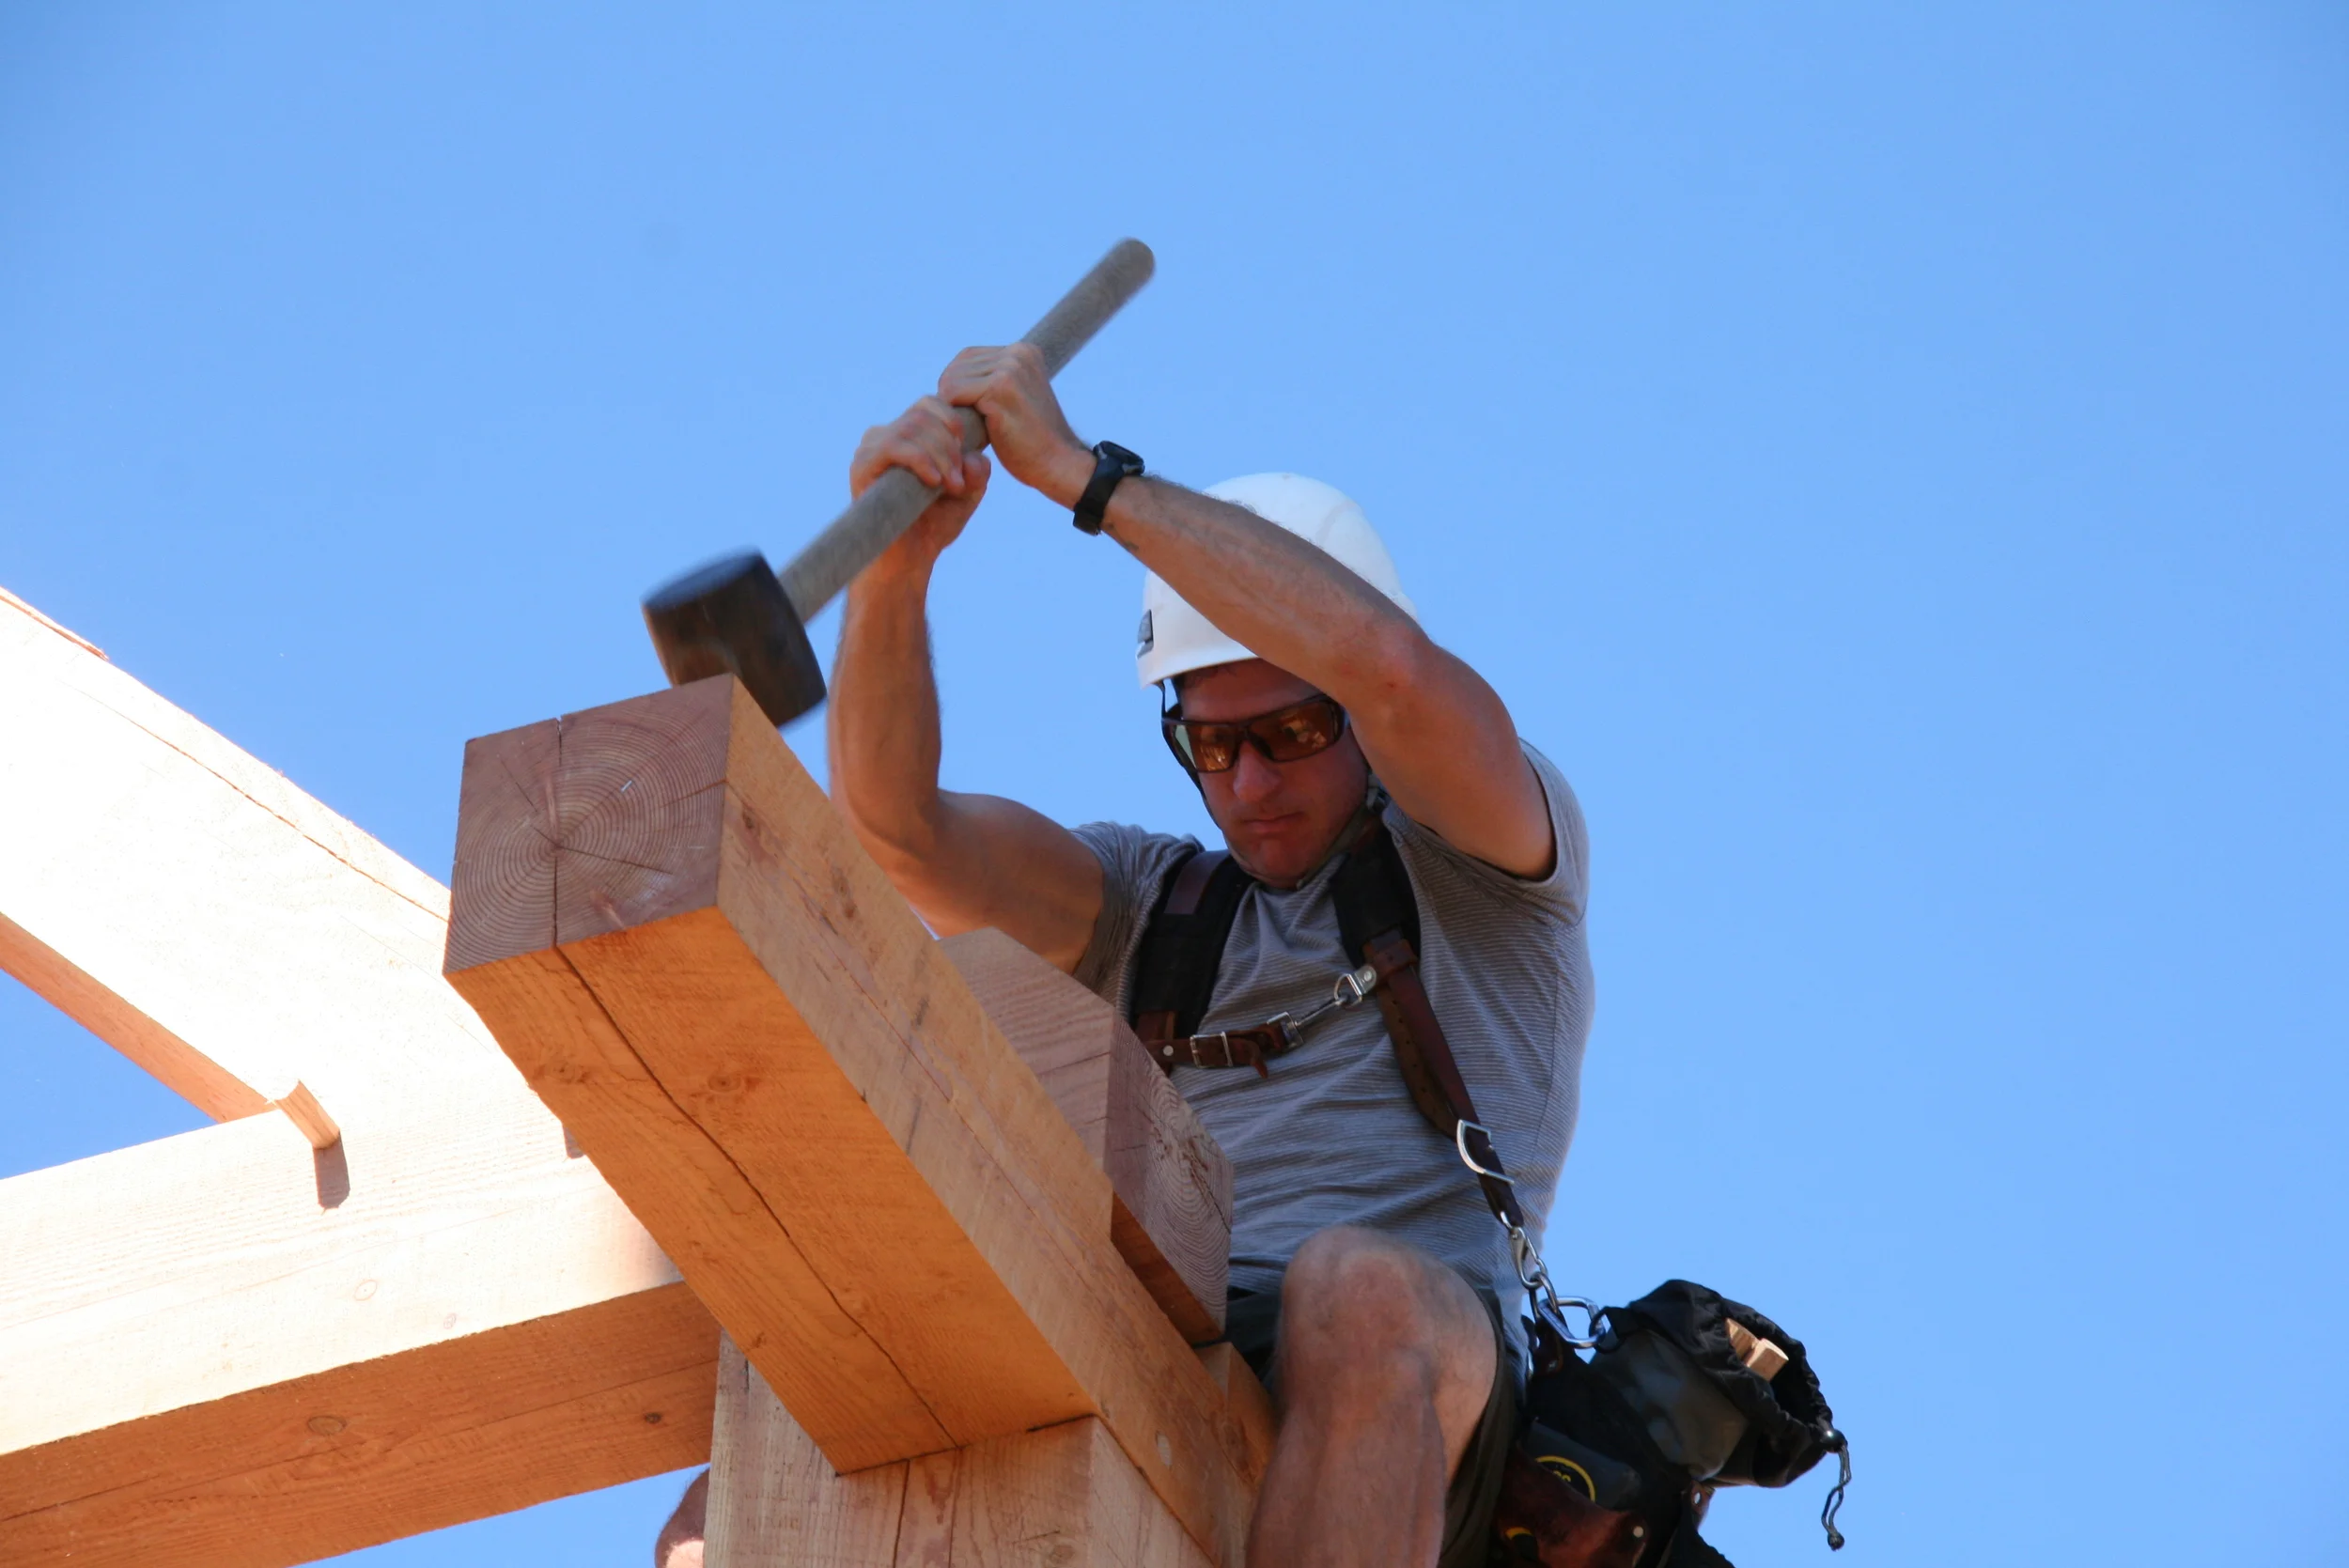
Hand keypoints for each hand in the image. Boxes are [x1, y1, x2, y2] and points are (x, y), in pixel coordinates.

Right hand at [850, 396, 990, 581]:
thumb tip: (972, 457)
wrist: (906, 560)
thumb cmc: (934, 525)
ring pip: (911, 426)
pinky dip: (920, 459)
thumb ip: (977, 471)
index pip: (929, 404)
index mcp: (907, 436)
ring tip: (951, 486)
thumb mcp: (967, 493)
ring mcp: (870, 449)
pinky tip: (933, 481)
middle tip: (959, 481)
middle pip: (923, 413)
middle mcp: (885, 436)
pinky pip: (892, 445)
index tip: (967, 453)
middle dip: (950, 445)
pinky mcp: (861, 466)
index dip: (953, 421)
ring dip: (941, 455)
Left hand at [938, 344, 1093, 505]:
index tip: (978, 413)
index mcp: (1023, 351)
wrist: (1059, 463)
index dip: (960, 388)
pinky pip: (952, 394)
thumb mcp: (1014, 398)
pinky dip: (956, 417)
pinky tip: (978, 432)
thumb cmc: (1030, 440)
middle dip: (956, 399)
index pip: (967, 357)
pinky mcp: (1000, 386)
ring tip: (981, 428)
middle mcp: (1017, 352)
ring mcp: (1010, 367)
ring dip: (956, 409)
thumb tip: (947, 377)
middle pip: (956, 367)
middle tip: (978, 425)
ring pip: (950, 380)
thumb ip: (991, 379)